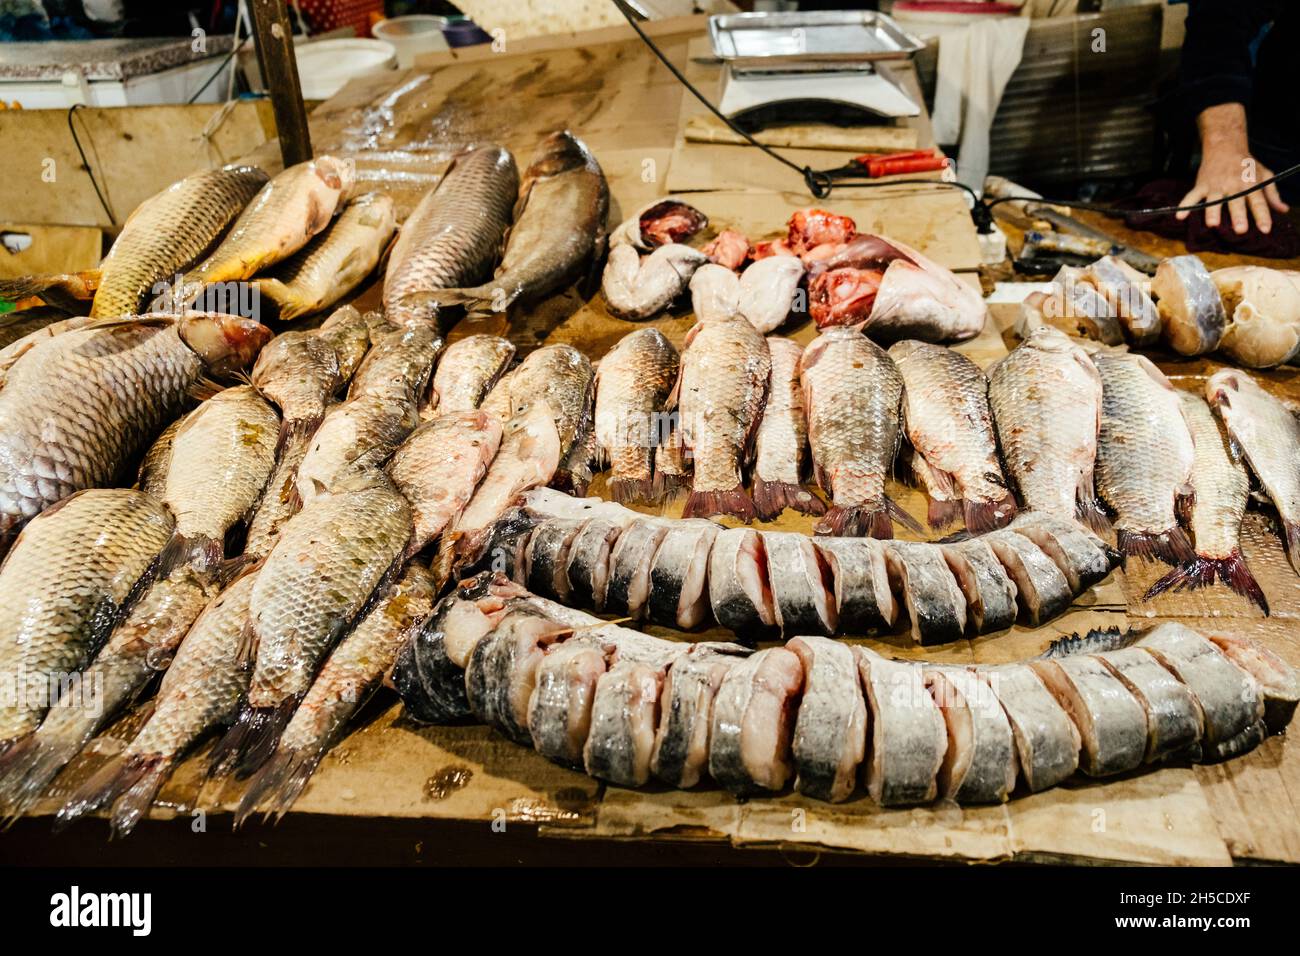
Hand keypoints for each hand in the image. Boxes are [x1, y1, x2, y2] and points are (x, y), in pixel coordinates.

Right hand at [1178, 103, 1289, 233]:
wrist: (1226, 146)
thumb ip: (1272, 194)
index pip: (1259, 202)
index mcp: (1251, 184)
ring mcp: (1216, 185)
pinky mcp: (1202, 184)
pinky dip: (1185, 205)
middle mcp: (1234, 185)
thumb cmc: (1247, 164)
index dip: (1262, 216)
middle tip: (1240, 229)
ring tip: (1212, 224)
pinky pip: (1192, 196)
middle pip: (1237, 202)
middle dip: (1238, 216)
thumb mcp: (1265, 175)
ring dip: (1213, 212)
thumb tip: (1283, 210)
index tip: (1265, 229)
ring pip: (1214, 201)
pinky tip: (1180, 216)